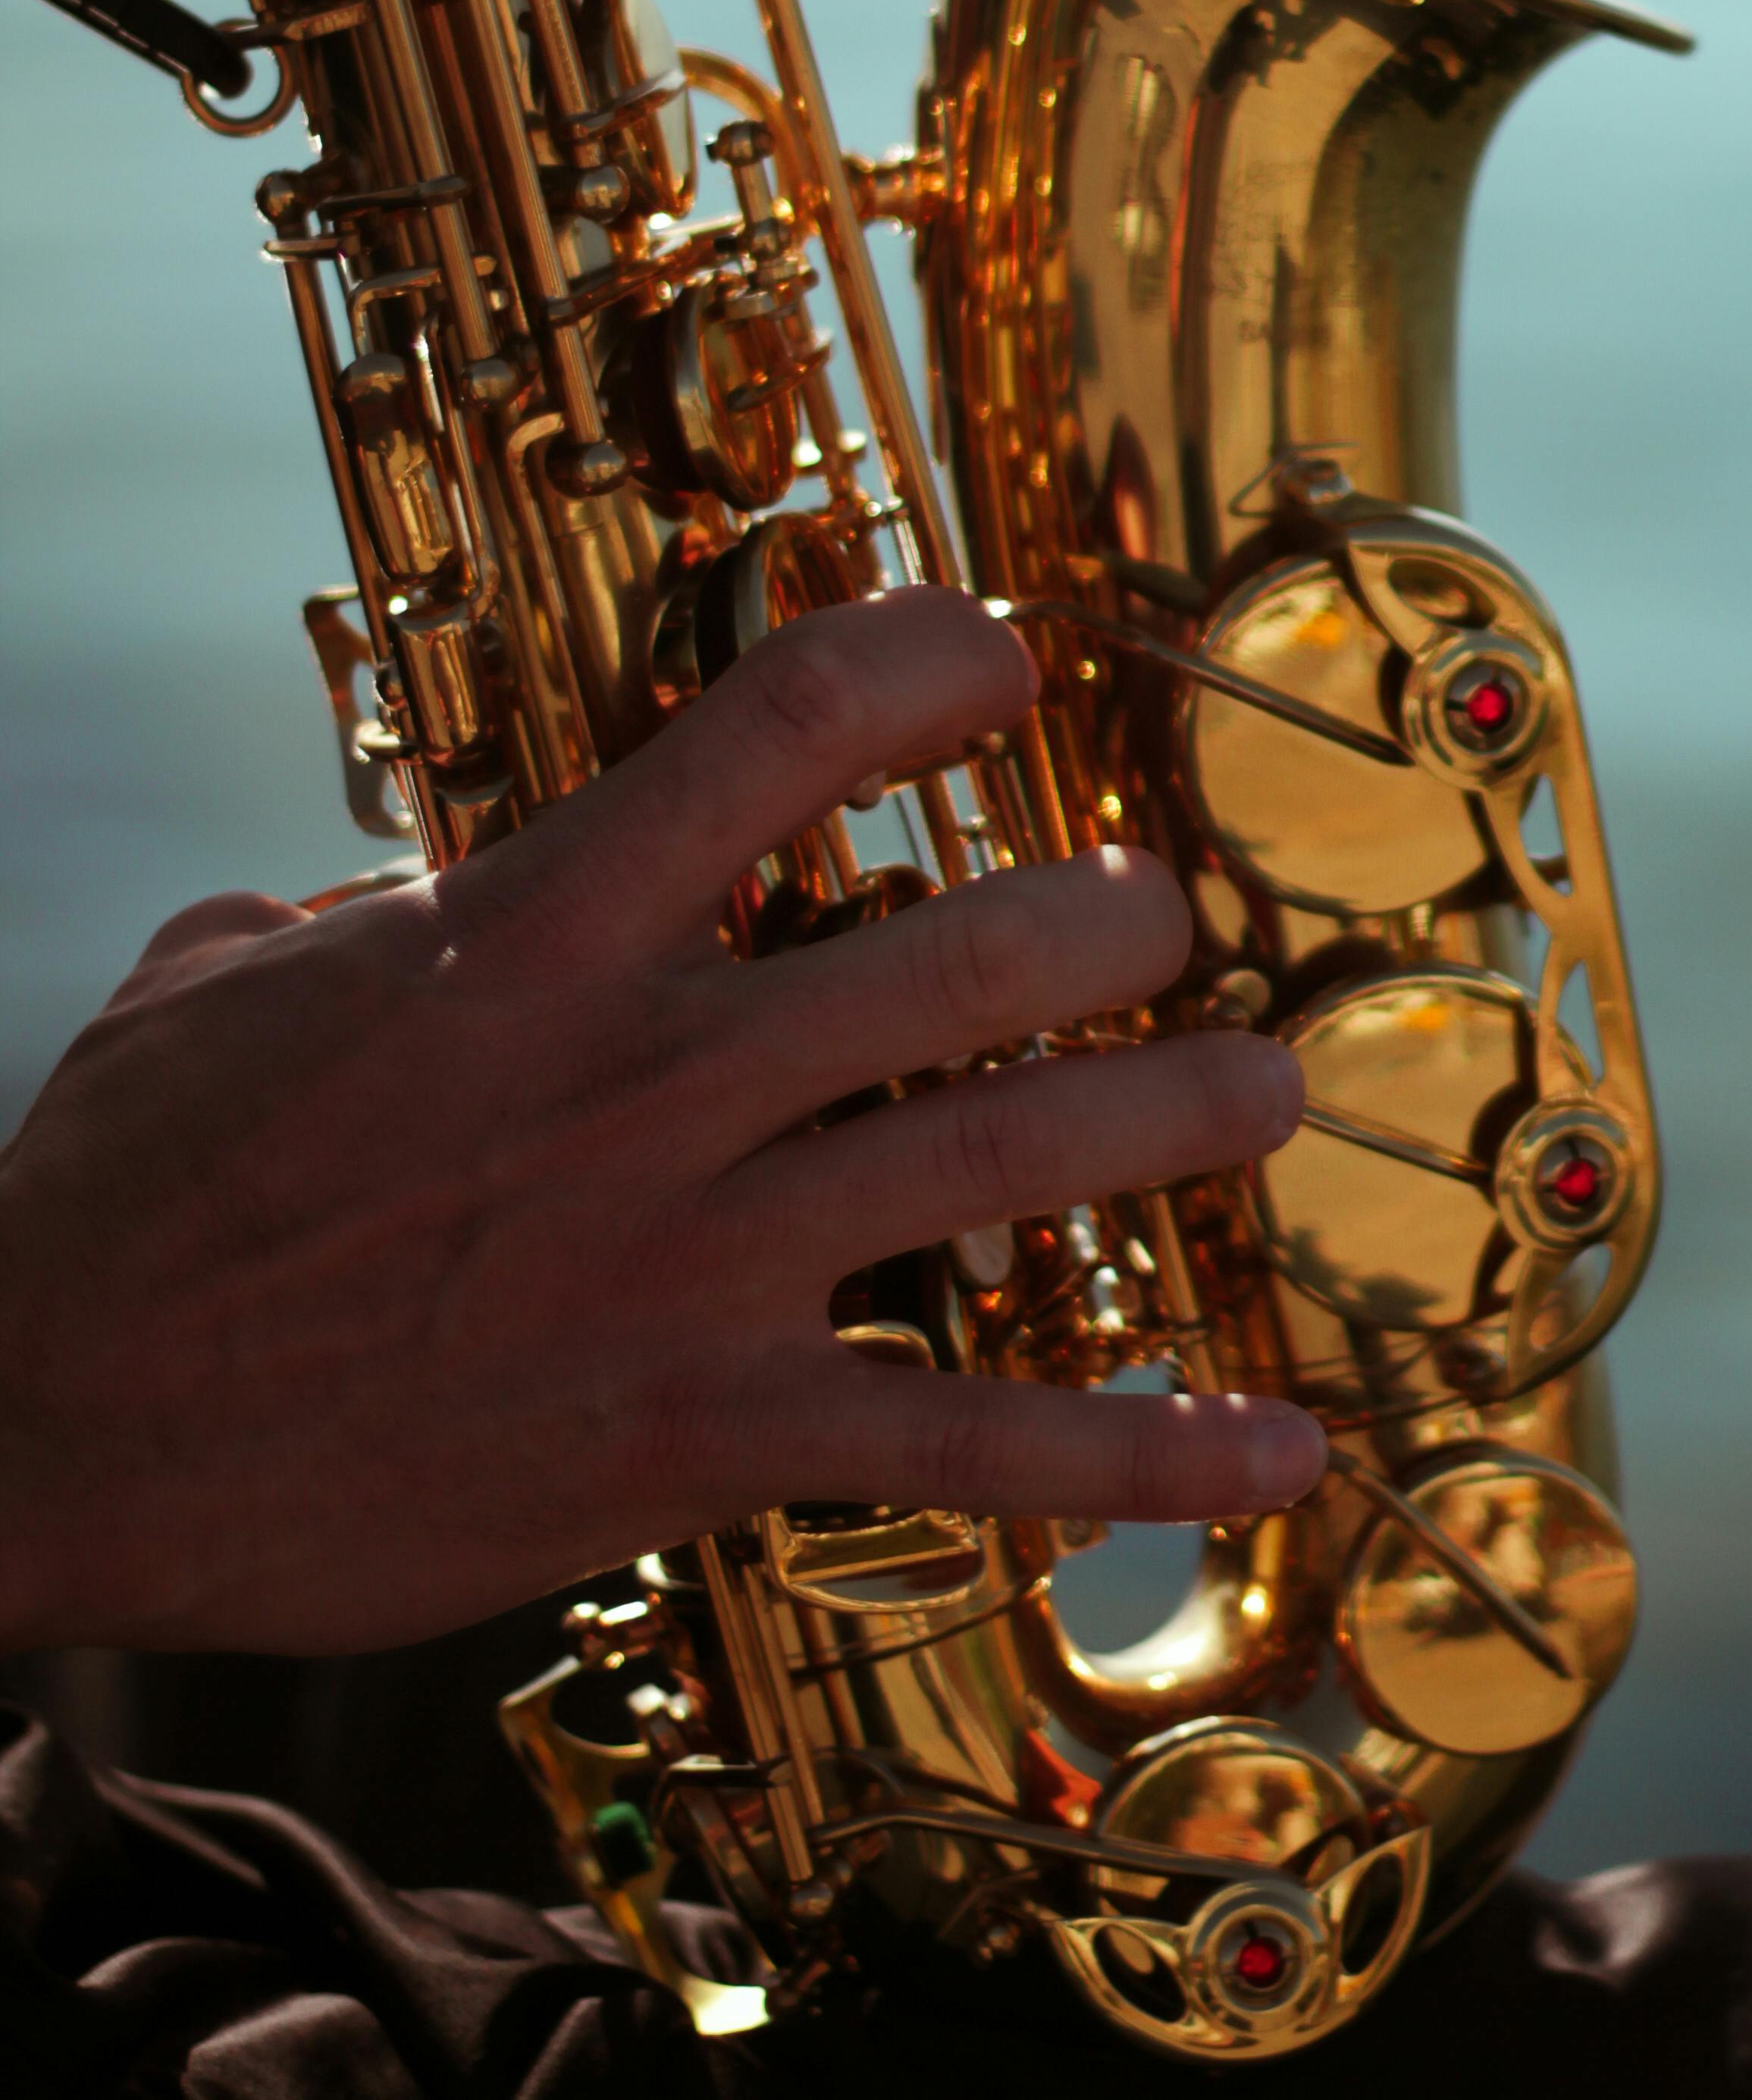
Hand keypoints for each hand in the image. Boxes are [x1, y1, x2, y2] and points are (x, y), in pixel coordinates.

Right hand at [0, 591, 1316, 1656]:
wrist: (36, 1434)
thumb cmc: (116, 1205)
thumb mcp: (210, 986)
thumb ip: (345, 914)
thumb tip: (401, 896)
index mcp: (528, 932)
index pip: (777, 727)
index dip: (926, 660)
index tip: (999, 655)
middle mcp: (645, 1073)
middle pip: (960, 952)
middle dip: (1107, 919)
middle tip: (1163, 911)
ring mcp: (687, 1257)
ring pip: (1005, 1155)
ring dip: (1174, 1114)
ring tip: (1272, 1087)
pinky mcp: (695, 1430)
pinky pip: (968, 1435)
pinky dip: (1142, 1444)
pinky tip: (1279, 1444)